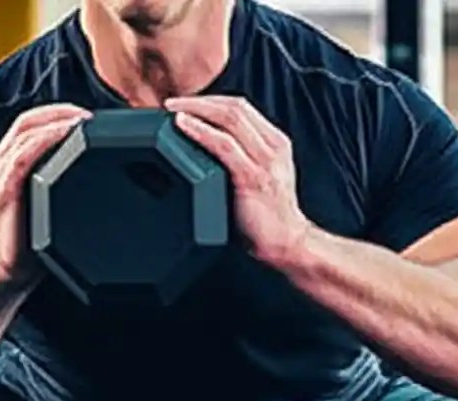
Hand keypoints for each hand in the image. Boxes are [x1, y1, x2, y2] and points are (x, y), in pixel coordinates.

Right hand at [0, 104, 92, 285]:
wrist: (11, 274)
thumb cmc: (35, 242)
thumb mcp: (52, 203)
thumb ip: (66, 180)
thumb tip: (107, 169)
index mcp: (8, 162)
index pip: (31, 122)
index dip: (59, 112)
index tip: (90, 115)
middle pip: (28, 122)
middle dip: (61, 113)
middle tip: (93, 117)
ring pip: (25, 135)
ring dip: (57, 124)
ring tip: (85, 125)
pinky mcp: (3, 193)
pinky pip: (22, 158)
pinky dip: (45, 143)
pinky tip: (68, 140)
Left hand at [164, 96, 312, 266]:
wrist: (287, 243)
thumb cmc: (268, 217)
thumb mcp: (258, 177)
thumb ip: (242, 159)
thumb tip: (204, 147)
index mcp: (275, 143)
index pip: (241, 107)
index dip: (210, 100)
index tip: (185, 103)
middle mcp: (273, 146)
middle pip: (234, 106)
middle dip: (199, 100)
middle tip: (170, 102)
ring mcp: (265, 161)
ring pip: (229, 118)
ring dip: (196, 109)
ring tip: (171, 109)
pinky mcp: (252, 177)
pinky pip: (223, 145)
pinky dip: (200, 131)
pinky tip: (183, 126)